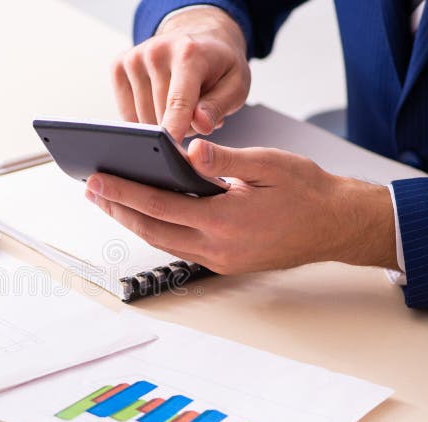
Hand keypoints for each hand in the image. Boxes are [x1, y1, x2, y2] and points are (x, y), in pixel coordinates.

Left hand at [84, 140, 399, 273]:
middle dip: (117, 210)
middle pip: (151, 230)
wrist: (337, 225)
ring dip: (133, 223)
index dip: (123, 193)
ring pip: (162, 242)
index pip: (159, 205)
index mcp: (225, 220)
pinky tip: (146, 215)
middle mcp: (217, 247)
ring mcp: (220, 260)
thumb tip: (188, 151)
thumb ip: (226, 159)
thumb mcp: (270, 165)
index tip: (96, 181)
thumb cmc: (308, 191)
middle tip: (91, 191)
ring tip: (109, 202)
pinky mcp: (225, 264)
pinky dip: (157, 231)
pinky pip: (179, 248)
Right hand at [112, 6, 249, 140]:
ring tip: (179, 106)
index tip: (169, 153)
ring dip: (161, 124)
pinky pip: (127, 114)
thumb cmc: (220, 66)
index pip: (178, 102)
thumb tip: (201, 124)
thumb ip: (219, 106)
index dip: (174, 130)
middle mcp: (156, 52)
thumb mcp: (236, 85)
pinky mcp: (118, 67)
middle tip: (196, 114)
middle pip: (160, 116)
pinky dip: (143, 118)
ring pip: (142, 119)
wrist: (200, 38)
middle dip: (179, 128)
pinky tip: (159, 103)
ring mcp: (134, 59)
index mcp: (189, 53)